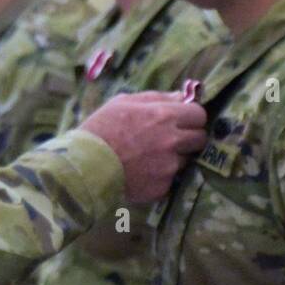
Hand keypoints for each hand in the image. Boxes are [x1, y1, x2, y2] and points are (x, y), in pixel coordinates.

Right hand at [80, 90, 206, 202]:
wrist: (85, 165)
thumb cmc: (101, 128)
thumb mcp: (125, 102)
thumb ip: (157, 98)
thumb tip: (182, 96)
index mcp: (164, 116)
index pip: (199, 114)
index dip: (192, 116)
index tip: (184, 120)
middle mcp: (172, 141)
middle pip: (200, 139)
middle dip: (189, 137)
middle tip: (172, 139)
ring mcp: (168, 166)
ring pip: (185, 160)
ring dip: (174, 158)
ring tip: (149, 157)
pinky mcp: (162, 187)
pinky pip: (170, 179)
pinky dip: (160, 176)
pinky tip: (142, 172)